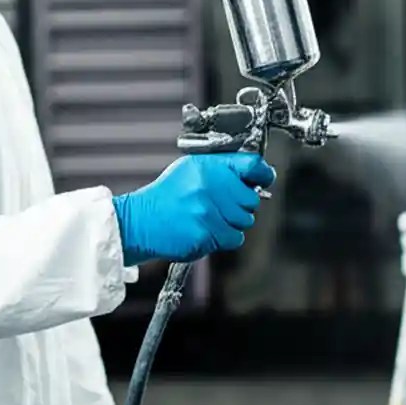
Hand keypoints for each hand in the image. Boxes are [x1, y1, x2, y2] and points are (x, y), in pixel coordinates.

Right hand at [112, 153, 275, 264]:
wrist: (140, 222)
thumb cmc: (167, 197)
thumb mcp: (191, 170)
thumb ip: (223, 169)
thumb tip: (260, 175)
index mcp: (207, 166)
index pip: (252, 165)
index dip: (264, 173)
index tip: (265, 178)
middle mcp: (209, 186)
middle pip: (252, 199)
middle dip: (241, 205)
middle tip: (220, 207)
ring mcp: (207, 211)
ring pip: (245, 221)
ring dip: (232, 223)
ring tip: (208, 219)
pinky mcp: (205, 233)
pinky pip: (235, 238)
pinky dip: (225, 238)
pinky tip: (206, 231)